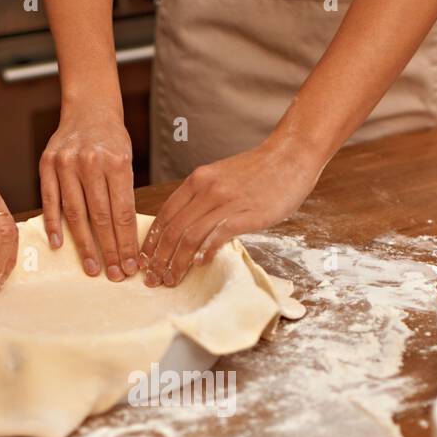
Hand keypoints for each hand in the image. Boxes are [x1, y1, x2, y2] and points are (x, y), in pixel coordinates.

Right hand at [39, 104, 139, 280]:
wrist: (88, 108)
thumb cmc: (111, 139)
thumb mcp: (126, 161)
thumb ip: (123, 194)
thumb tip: (125, 239)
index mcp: (116, 163)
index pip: (122, 212)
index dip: (126, 243)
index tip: (131, 265)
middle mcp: (90, 163)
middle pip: (100, 217)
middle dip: (109, 250)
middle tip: (114, 275)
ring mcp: (66, 163)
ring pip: (75, 213)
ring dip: (84, 245)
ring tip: (92, 267)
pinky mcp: (47, 164)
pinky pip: (50, 200)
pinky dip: (54, 224)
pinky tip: (59, 245)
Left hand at [140, 136, 323, 286]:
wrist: (290, 157)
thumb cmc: (259, 171)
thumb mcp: (221, 178)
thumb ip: (203, 199)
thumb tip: (188, 227)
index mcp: (198, 180)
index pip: (165, 214)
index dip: (152, 241)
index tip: (146, 260)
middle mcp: (207, 189)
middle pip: (173, 229)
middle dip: (159, 258)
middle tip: (153, 278)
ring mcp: (226, 201)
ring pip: (190, 236)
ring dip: (177, 262)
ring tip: (171, 279)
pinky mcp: (245, 214)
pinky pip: (217, 236)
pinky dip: (205, 252)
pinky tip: (199, 264)